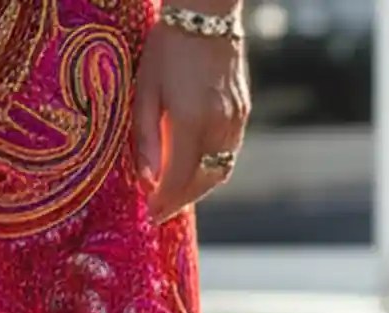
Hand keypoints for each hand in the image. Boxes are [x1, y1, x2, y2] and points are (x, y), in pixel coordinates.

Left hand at [133, 18, 250, 223]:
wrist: (205, 16)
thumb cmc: (167, 50)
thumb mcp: (145, 92)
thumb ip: (145, 139)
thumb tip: (146, 180)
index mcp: (192, 122)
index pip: (180, 178)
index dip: (165, 201)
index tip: (151, 215)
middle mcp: (220, 125)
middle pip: (204, 180)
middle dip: (182, 200)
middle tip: (160, 211)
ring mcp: (236, 119)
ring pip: (221, 169)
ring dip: (198, 187)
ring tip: (175, 195)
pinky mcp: (243, 110)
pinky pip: (229, 152)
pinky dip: (211, 168)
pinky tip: (193, 168)